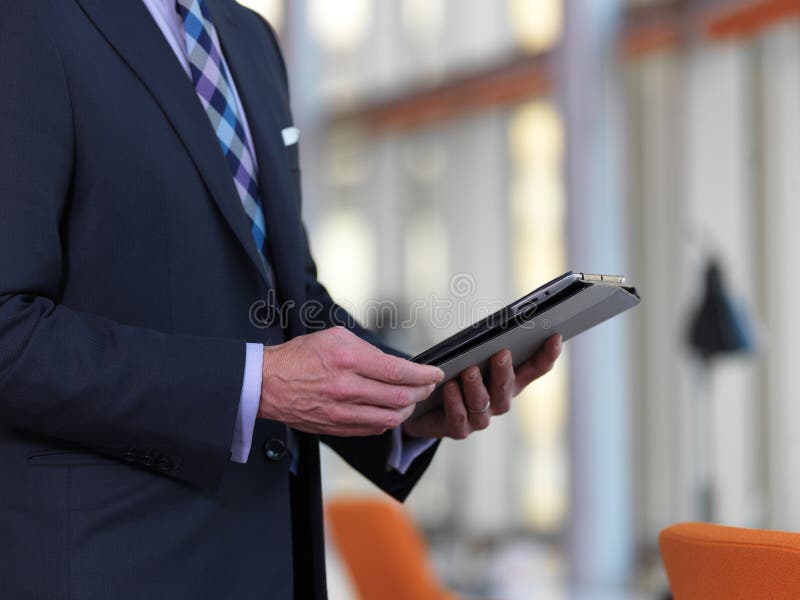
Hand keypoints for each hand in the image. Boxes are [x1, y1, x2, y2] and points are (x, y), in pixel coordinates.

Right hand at [259, 326, 443, 436]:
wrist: (266, 383)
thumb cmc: (299, 356)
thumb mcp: (335, 337)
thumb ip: (368, 350)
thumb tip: (394, 363)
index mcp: (347, 360)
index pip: (397, 372)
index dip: (423, 375)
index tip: (435, 373)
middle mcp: (346, 388)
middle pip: (399, 397)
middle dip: (422, 392)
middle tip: (429, 386)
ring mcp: (341, 412)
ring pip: (390, 418)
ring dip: (407, 409)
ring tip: (412, 399)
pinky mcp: (337, 428)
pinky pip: (373, 428)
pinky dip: (388, 420)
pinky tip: (391, 411)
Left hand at [402, 335, 561, 439]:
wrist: (426, 409)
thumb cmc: (454, 376)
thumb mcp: (471, 358)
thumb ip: (485, 346)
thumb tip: (495, 326)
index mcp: (509, 382)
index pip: (534, 369)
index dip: (547, 356)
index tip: (555, 337)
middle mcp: (498, 401)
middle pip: (507, 389)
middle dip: (504, 372)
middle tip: (501, 354)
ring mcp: (480, 418)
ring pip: (483, 403)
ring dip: (476, 386)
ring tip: (468, 370)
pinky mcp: (459, 429)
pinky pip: (460, 418)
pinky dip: (455, 402)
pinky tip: (449, 388)